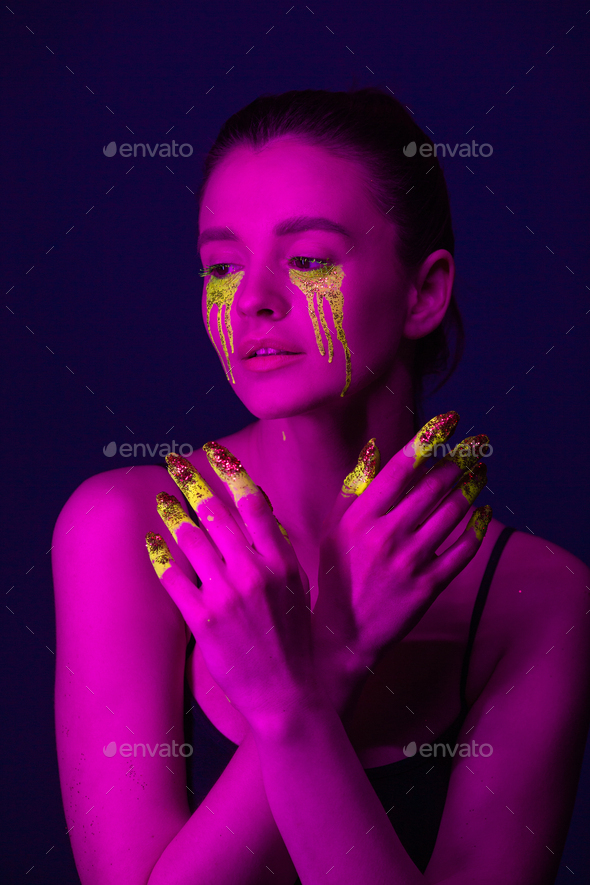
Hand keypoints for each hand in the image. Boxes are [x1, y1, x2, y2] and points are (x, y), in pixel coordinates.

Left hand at [145, 445, 319, 735]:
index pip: (252, 503)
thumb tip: (259, 511)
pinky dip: (160, 556)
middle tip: (176, 463)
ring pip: (191, 541)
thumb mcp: (298, 587)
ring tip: (163, 497)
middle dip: (192, 483)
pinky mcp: (202, 621)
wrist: (289, 694)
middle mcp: (253, 573)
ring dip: (173, 515)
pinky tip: (152, 541)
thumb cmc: (297, 637)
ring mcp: (225, 596)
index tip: (214, 451)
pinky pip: (174, 579)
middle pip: (216, 515)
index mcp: (281, 562)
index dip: (230, 472)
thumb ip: (278, 548)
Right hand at [311, 412, 492, 716]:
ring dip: (471, 488)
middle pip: (432, 487)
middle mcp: (387, 535)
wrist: (342, 636)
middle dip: (459, 460)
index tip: (450, 419)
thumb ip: (354, 488)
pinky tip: (483, 512)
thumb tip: (374, 450)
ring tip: (481, 471)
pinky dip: (476, 529)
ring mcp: (410, 561)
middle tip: (476, 445)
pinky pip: (461, 551)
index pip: (400, 468)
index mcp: (360, 517)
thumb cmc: (337, 576)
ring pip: (452, 514)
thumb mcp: (336, 529)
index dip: (428, 439)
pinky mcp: (428, 586)